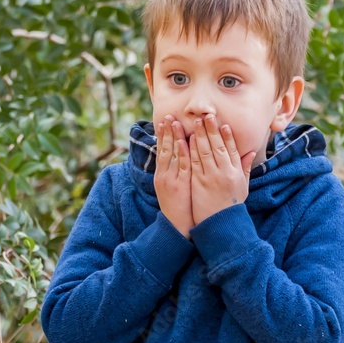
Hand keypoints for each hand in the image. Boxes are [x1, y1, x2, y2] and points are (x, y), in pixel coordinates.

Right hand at [154, 115, 193, 237]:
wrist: (177, 226)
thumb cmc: (177, 207)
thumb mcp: (171, 188)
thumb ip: (174, 172)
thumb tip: (178, 158)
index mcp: (161, 174)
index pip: (162, 150)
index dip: (162, 135)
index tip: (164, 121)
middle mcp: (163, 175)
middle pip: (164, 149)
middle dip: (165, 132)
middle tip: (167, 115)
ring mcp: (171, 179)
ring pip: (171, 155)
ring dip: (172, 137)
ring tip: (173, 122)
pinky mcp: (180, 185)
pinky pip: (182, 166)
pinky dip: (181, 153)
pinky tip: (182, 141)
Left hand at [188, 114, 256, 225]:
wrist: (221, 225)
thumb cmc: (231, 206)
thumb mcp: (243, 187)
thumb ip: (244, 168)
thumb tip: (250, 152)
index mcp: (236, 173)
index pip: (232, 150)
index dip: (227, 136)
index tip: (223, 124)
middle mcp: (225, 173)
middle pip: (218, 147)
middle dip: (212, 130)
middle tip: (207, 115)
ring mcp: (211, 177)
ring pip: (204, 151)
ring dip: (199, 135)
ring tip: (196, 122)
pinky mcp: (198, 182)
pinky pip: (193, 162)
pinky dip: (191, 149)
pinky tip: (188, 139)